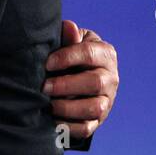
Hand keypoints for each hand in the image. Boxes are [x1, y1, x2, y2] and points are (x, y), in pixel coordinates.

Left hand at [43, 20, 118, 140]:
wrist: (77, 77)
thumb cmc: (71, 55)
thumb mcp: (71, 42)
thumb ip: (69, 37)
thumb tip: (68, 27)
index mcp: (105, 54)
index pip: (89, 54)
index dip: (67, 58)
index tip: (47, 63)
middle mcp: (111, 78)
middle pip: (95, 83)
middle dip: (66, 85)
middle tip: (44, 87)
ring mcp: (107, 101)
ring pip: (94, 108)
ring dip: (68, 107)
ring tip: (48, 104)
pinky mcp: (98, 120)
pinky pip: (87, 127)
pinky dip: (69, 126)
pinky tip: (53, 119)